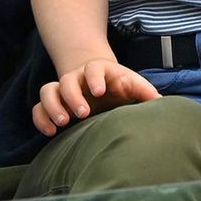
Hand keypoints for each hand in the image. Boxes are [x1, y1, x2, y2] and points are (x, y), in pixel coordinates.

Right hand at [32, 59, 159, 135]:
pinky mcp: (53, 103)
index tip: (98, 91)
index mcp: (98, 71)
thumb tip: (162, 101)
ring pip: (47, 90)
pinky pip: (38, 107)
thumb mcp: (131, 84)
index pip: (94, 69)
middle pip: (67, 80)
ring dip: (52, 106)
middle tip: (82, 113)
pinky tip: (50, 132)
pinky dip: (40, 118)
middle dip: (72, 96)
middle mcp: (77, 78)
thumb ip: (144, 91)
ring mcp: (62, 90)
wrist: (98, 81)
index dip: (95, 78)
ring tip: (62, 123)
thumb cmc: (118, 84)